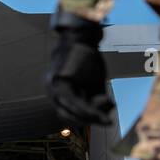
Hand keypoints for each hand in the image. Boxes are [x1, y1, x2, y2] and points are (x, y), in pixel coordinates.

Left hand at [45, 9, 114, 128]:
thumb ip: (94, 99)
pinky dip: (90, 110)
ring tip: (108, 120)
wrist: (81, 37)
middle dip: (89, 121)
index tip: (101, 121)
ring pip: (72, 111)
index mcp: (56, 90)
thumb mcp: (93, 83)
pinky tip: (102, 114)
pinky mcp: (59, 83)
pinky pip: (75, 103)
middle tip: (108, 122)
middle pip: (68, 115)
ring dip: (91, 117)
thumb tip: (103, 117)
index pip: (68, 112)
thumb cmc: (87, 58)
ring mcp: (53, 88)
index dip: (85, 120)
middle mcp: (51, 90)